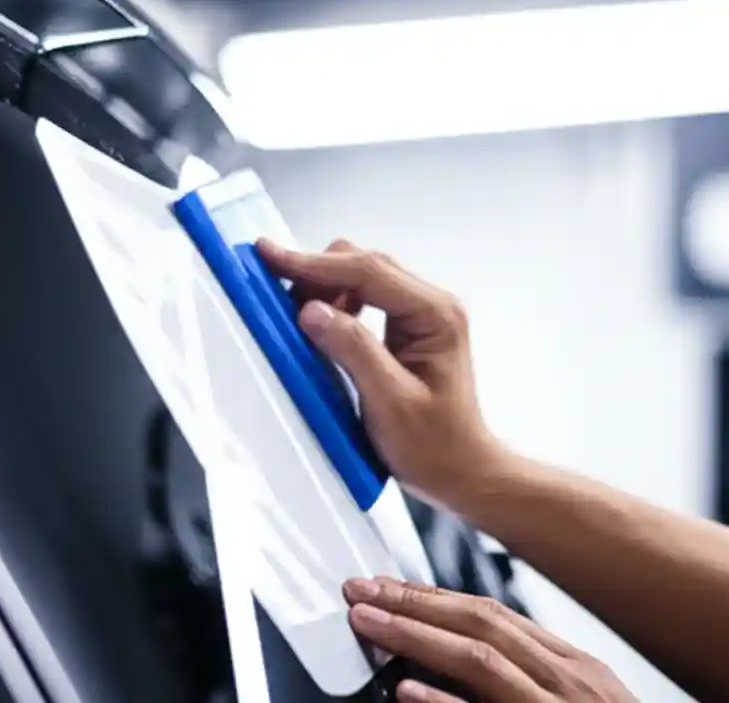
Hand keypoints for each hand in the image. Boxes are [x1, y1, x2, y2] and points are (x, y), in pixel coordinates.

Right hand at [256, 238, 505, 509]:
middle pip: (364, 264)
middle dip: (317, 274)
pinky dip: (335, 305)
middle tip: (276, 299)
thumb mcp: (389, 402)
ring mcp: (419, 314)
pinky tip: (319, 329)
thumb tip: (309, 310)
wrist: (460, 472)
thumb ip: (353, 350)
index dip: (314, 263)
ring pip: (361, 277)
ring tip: (296, 320)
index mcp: (435, 314)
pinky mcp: (405, 329)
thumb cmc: (434, 446)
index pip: (368, 271)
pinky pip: (363, 299)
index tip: (268, 255)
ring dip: (324, 289)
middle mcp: (430, 304)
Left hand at [344, 577, 635, 702]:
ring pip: (485, 662)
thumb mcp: (572, 702)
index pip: (494, 616)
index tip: (385, 588)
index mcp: (575, 670)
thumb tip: (449, 662)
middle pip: (484, 625)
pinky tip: (408, 690)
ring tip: (369, 623)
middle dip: (416, 603)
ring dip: (419, 635)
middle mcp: (573, 685)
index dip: (433, 598)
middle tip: (360, 590)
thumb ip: (523, 677)